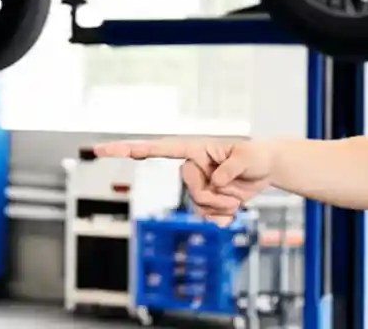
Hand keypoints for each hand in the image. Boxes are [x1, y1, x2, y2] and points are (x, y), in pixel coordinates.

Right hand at [92, 137, 274, 225]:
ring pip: (198, 206)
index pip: (156, 148)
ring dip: (221, 207)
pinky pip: (206, 217)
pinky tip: (233, 210)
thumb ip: (231, 167)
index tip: (100, 149)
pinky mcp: (206, 200)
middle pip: (189, 188)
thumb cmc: (257, 156)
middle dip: (213, 197)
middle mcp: (192, 166)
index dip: (128, 149)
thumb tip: (214, 179)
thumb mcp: (248, 157)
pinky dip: (222, 218)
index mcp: (194, 148)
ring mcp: (198, 185)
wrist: (267, 170)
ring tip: (238, 198)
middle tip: (235, 194)